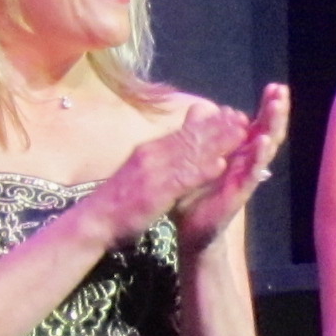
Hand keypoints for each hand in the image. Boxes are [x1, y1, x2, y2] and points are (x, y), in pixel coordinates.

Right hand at [88, 102, 241, 244]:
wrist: (94, 221)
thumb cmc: (118, 201)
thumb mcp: (139, 171)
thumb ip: (157, 158)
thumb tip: (172, 146)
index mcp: (149, 151)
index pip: (182, 133)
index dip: (207, 123)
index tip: (228, 115)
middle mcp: (152, 155)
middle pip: (190, 137)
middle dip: (218, 126)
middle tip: (242, 116)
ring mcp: (153, 172)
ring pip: (190, 153)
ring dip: (217, 142)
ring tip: (240, 133)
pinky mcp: (155, 192)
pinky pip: (182, 180)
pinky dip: (201, 171)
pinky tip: (220, 165)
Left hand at [175, 82, 290, 254]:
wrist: (188, 225)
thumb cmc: (195, 191)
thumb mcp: (193, 155)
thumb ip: (198, 131)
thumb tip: (202, 106)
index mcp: (240, 150)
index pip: (259, 123)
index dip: (268, 106)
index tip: (274, 86)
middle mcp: (248, 160)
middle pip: (268, 131)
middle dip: (276, 111)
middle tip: (281, 90)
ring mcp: (247, 175)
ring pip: (266, 148)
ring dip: (272, 127)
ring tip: (277, 107)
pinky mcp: (240, 191)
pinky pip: (252, 171)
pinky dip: (258, 156)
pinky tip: (261, 141)